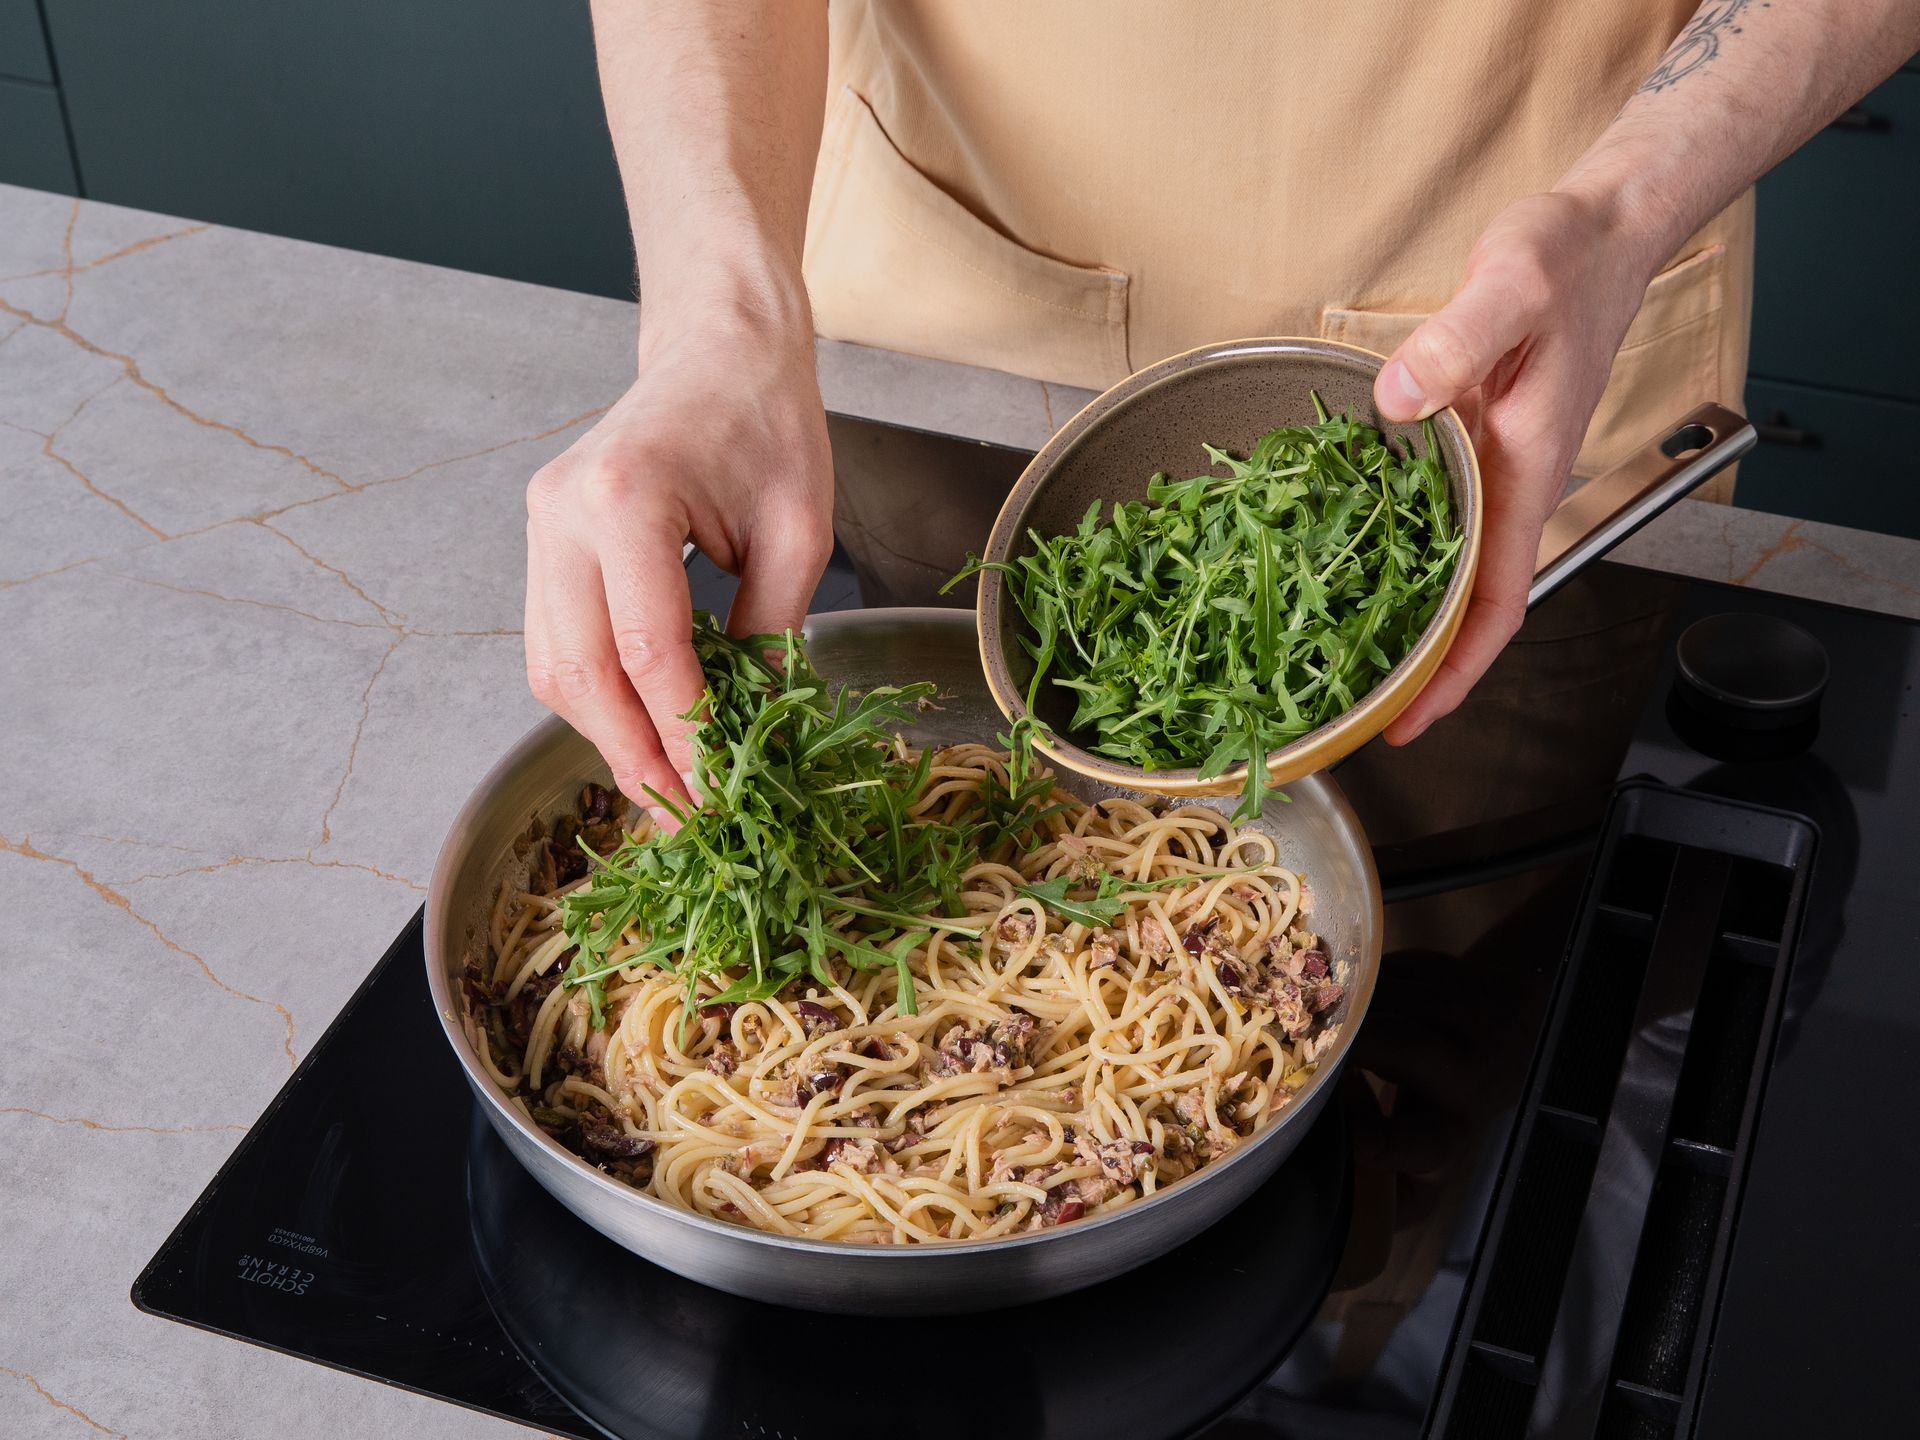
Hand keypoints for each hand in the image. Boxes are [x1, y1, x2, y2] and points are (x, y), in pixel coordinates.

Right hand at [524, 310, 832, 813]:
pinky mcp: (544, 540)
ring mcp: (541, 526)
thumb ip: (772, 632)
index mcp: (626, 497)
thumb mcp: (800, 530)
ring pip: (555, 667)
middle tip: (687, 819)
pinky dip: (599, 697)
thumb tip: (754, 731)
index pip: (649, 651)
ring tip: (668, 790)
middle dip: (635, 756)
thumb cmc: (768, 420)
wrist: (719, 348)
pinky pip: (556, 642)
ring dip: (609, 737)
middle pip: (580, 672)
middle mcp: (562, 512)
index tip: (720, 794)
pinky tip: (645, 732)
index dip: (683, 736)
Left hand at [1372, 190, 1657, 743]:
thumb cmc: (1567, 258)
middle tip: (1341, 709)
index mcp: (1526, 474)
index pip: (1496, 606)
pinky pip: (1426, 516)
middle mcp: (1508, 485)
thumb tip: (1398, 400)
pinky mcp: (1467, 441)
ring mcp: (1488, 468)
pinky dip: (1387, 550)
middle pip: (1463, 607)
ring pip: (1441, 566)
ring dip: (1396, 615)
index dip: (1455, 674)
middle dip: (1412, 667)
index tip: (1409, 723)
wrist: (1600, 229)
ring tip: (1321, 655)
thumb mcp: (1511, 285)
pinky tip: (1331, 556)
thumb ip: (1457, 342)